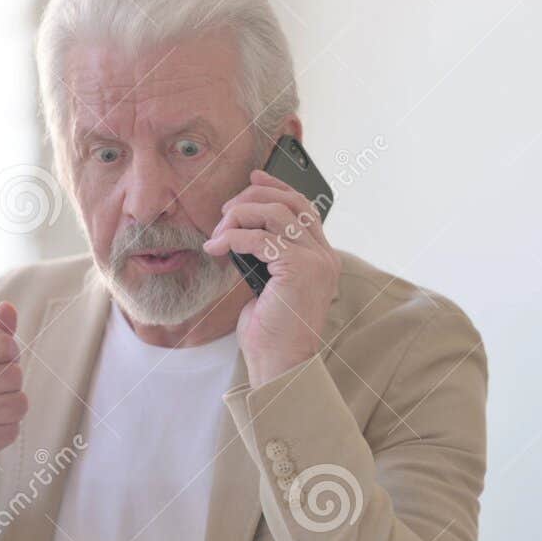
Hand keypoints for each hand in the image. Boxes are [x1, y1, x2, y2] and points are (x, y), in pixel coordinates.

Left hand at [203, 168, 341, 386]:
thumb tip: (241, 232)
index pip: (304, 207)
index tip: (253, 177)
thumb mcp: (269, 284)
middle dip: (253, 197)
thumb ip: (267, 256)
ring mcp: (315, 262)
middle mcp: (325, 256)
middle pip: (290, 202)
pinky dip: (232, 238)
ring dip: (238, 217)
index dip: (278, 187)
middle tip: (225, 210)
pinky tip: (216, 248)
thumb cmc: (271, 330)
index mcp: (323, 257)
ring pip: (274, 214)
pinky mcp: (298, 270)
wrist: (280, 362)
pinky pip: (259, 238)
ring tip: (217, 234)